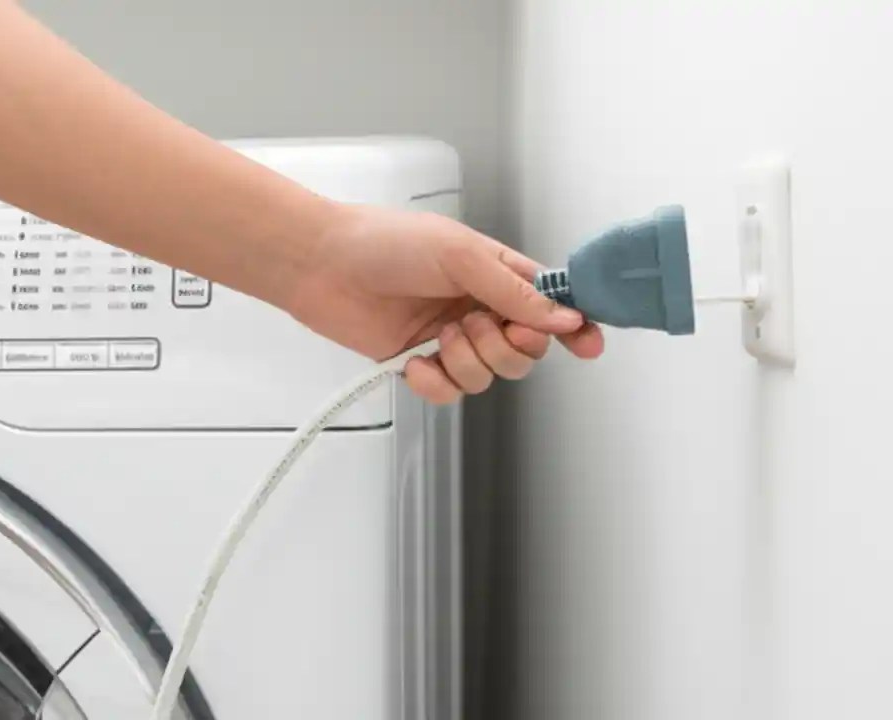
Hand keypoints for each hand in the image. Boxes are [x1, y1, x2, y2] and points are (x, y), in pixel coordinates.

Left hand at [287, 203, 604, 403]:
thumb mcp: (460, 255)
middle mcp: (477, 307)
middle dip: (507, 346)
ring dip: (468, 361)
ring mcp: (448, 338)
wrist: (321, 264)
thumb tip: (565, 317)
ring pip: (489, 376)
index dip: (574, 326)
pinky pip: (449, 393)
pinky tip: (414, 361)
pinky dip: (435, 383)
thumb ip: (514, 291)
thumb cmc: (384, 241)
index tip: (588, 344)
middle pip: (525, 351)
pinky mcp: (417, 363)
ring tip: (439, 335)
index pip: (551, 304)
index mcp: (496, 274)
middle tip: (474, 323)